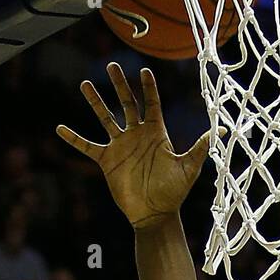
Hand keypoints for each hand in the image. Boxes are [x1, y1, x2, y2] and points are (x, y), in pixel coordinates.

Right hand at [56, 64, 210, 229]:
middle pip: (126, 103)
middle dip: (120, 85)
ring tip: (85, 84)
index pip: (150, 104)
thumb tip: (220, 130)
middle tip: (112, 65)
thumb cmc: (174, 192)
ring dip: (95, 102)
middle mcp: (137, 135)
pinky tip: (59, 128)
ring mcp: (120, 146)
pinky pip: (87, 146)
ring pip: (105, 118)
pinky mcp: (107, 160)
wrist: (155, 214)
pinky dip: (73, 138)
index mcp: (156, 133)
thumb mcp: (188, 168)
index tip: (143, 70)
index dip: (148, 87)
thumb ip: (200, 147)